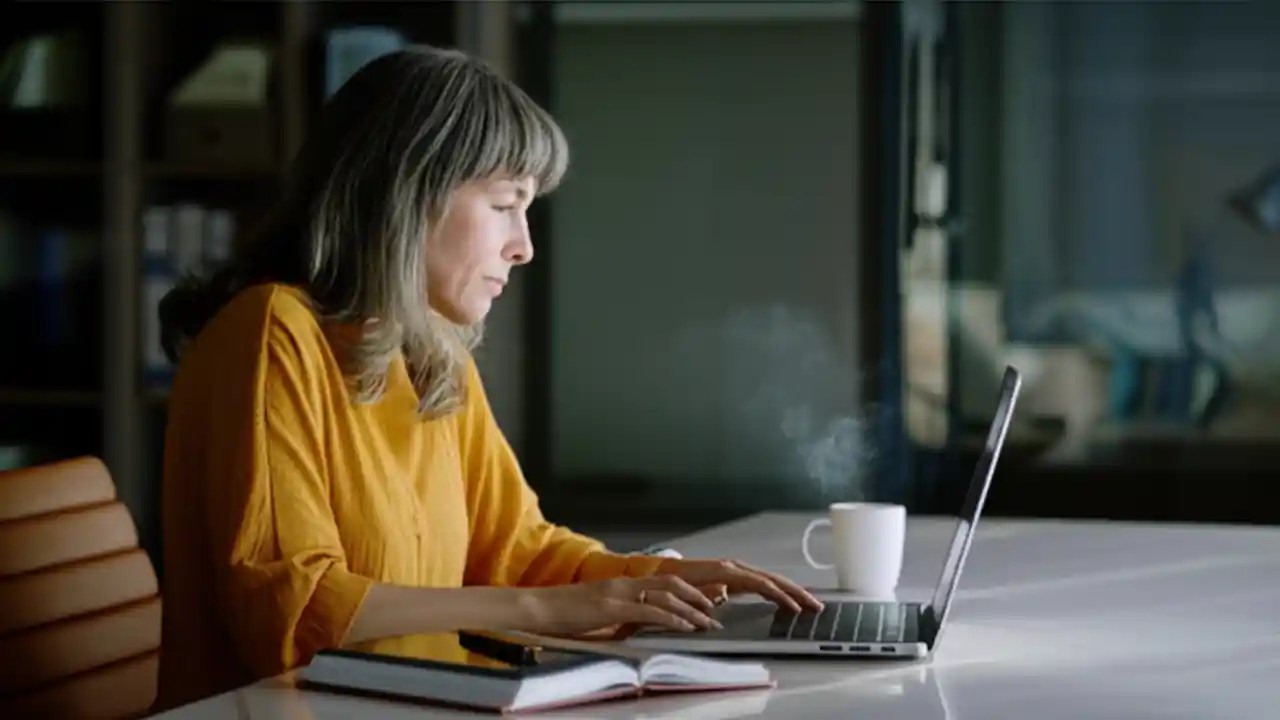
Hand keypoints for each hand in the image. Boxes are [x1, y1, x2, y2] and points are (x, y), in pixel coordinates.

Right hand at [517, 575, 724, 636]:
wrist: (538, 608)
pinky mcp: (612, 608)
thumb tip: (642, 627)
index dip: (689, 589)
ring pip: (666, 595)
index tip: (710, 600)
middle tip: (718, 609)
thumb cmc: (565, 614)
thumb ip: (623, 616)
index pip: (664, 582)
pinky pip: (649, 611)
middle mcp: (625, 584)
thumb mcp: (601, 614)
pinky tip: (686, 626)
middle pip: (672, 583)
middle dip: (699, 595)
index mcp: (623, 584)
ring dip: (692, 609)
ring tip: (709, 621)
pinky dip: (672, 618)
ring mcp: (619, 594)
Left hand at [655, 557, 824, 613]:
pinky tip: (788, 600)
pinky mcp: (736, 576)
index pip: (762, 583)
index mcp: (727, 571)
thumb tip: (725, 593)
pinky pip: (763, 583)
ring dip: (791, 591)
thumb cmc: (674, 584)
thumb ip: (707, 592)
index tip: (797, 608)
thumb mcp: (688, 590)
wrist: (661, 574)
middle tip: (816, 606)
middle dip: (796, 592)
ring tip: (810, 604)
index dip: (781, 595)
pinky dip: (778, 590)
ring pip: (771, 579)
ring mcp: (736, 571)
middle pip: (773, 579)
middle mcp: (735, 568)